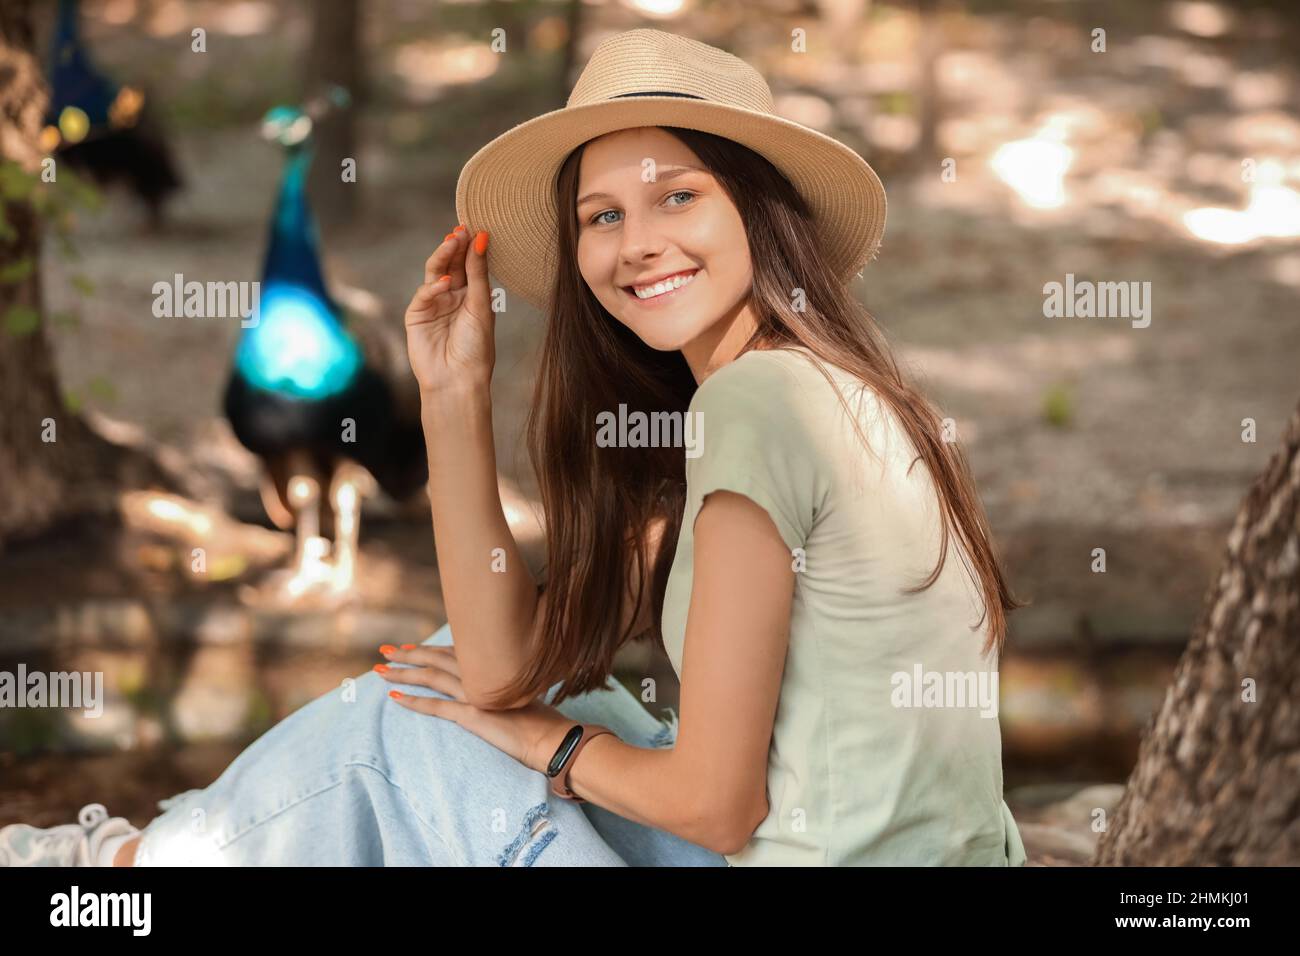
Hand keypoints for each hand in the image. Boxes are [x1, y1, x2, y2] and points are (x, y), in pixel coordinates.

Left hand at [376, 642, 573, 773]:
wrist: (552, 738)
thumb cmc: (541, 720)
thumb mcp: (521, 694)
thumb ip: (503, 685)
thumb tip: (493, 684)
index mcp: (493, 666)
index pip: (454, 651)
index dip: (429, 648)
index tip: (410, 646)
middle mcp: (481, 674)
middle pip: (436, 659)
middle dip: (408, 654)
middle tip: (385, 650)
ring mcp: (475, 693)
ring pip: (430, 677)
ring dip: (403, 673)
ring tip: (380, 671)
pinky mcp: (471, 714)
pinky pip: (435, 706)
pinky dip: (413, 701)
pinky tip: (395, 699)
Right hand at [404, 227, 494, 394]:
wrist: (458, 380)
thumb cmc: (476, 348)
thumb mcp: (481, 307)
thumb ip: (478, 273)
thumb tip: (483, 238)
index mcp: (471, 296)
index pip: (469, 265)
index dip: (471, 247)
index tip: (477, 228)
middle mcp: (451, 297)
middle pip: (451, 265)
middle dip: (455, 247)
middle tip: (461, 230)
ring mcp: (433, 305)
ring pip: (434, 273)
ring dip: (442, 257)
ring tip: (452, 242)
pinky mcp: (416, 315)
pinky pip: (423, 294)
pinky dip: (433, 287)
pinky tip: (444, 283)